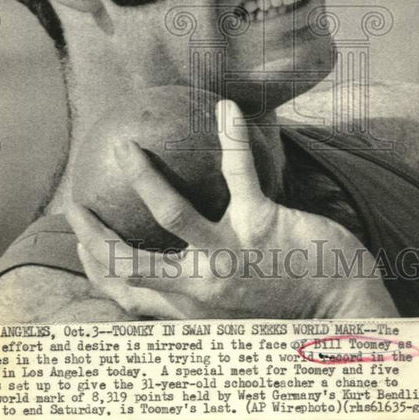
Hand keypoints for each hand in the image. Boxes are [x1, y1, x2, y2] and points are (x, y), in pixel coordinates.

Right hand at [66, 99, 397, 318]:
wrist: (343, 311)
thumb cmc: (288, 302)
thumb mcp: (233, 307)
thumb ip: (199, 288)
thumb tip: (174, 260)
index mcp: (192, 306)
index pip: (128, 294)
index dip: (95, 267)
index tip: (79, 239)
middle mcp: (203, 288)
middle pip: (129, 263)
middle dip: (94, 233)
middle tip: (75, 200)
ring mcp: (230, 258)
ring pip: (172, 214)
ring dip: (143, 177)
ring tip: (128, 146)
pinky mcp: (261, 228)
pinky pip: (238, 172)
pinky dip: (231, 136)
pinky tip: (226, 109)